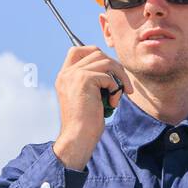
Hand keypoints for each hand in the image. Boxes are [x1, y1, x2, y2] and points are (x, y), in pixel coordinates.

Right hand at [52, 46, 128, 169]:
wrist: (78, 138)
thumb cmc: (86, 122)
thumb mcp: (87, 96)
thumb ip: (92, 79)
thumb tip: (112, 65)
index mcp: (64, 76)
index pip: (77, 50)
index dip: (96, 54)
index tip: (109, 71)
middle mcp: (66, 73)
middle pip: (96, 53)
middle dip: (115, 67)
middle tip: (123, 85)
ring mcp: (73, 75)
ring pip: (105, 62)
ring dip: (119, 77)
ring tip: (120, 94)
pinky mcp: (83, 80)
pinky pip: (108, 76)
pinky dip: (116, 89)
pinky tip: (113, 103)